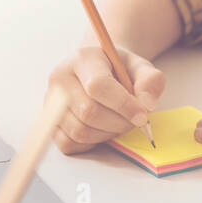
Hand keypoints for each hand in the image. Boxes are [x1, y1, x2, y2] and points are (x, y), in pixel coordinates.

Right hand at [46, 46, 165, 154]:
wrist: (99, 70)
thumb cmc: (120, 70)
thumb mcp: (140, 67)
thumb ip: (150, 81)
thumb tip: (146, 105)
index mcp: (83, 58)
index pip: (98, 85)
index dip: (123, 104)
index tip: (143, 116)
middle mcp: (60, 78)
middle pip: (89, 111)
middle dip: (118, 123)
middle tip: (133, 120)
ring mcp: (50, 101)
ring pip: (80, 131)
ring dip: (107, 134)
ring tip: (118, 122)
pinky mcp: (50, 121)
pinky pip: (68, 143)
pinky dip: (90, 143)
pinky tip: (101, 130)